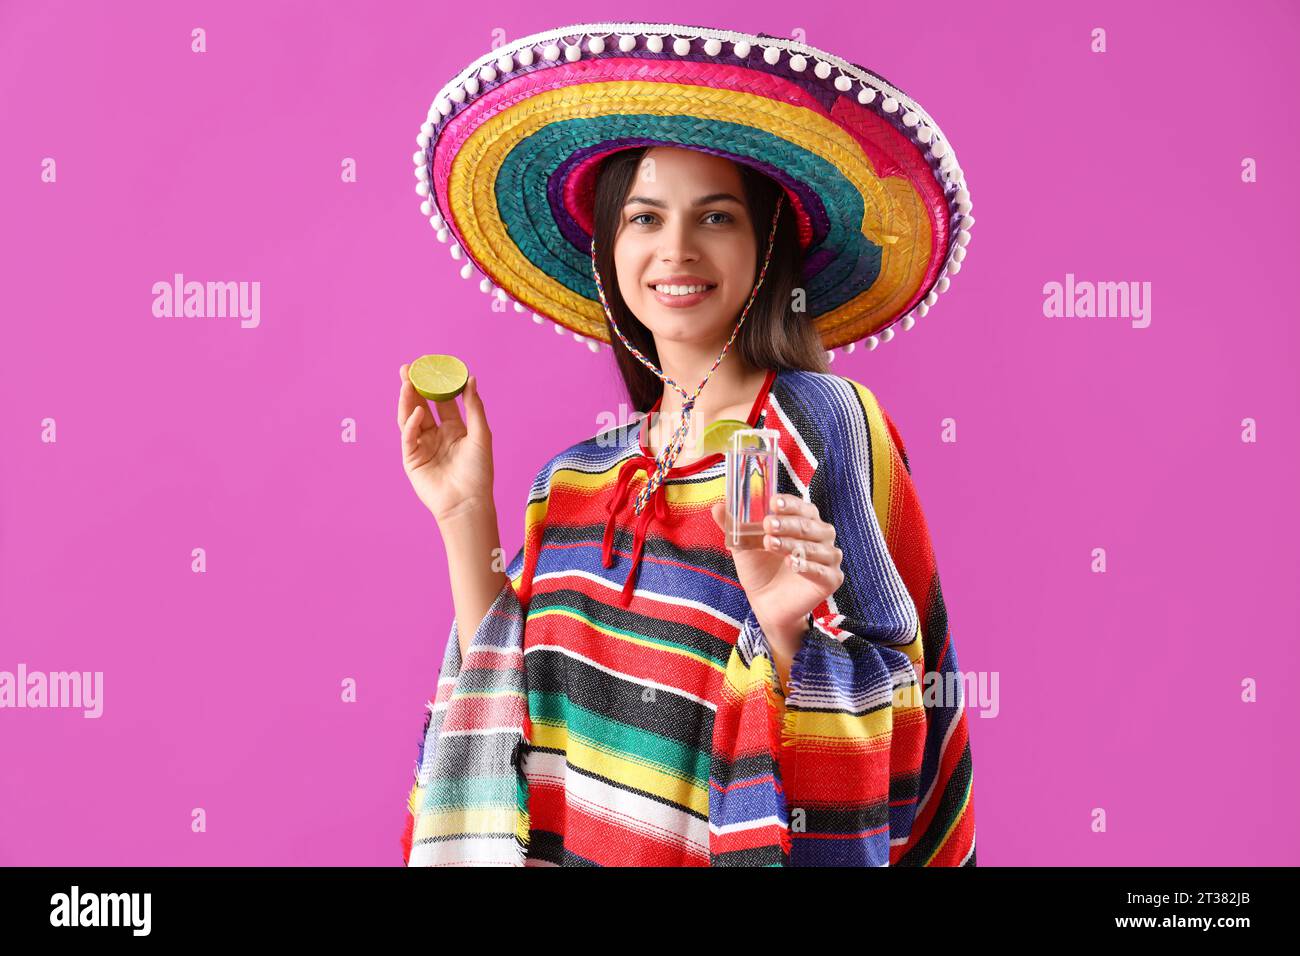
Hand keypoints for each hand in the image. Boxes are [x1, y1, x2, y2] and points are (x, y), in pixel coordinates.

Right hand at [397, 364, 495, 524]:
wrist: (467, 502)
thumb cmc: (479, 472)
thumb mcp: (481, 434)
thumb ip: (475, 407)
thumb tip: (472, 378)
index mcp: (454, 429)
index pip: (443, 401)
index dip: (437, 384)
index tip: (432, 366)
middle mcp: (436, 436)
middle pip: (422, 406)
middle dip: (414, 387)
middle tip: (408, 368)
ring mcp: (422, 446)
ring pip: (411, 418)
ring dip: (407, 400)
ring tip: (406, 382)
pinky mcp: (411, 459)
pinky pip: (409, 437)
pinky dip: (412, 424)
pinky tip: (418, 413)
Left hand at [710, 493, 843, 657]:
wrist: (765, 604)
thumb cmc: (759, 569)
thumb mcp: (743, 545)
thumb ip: (733, 525)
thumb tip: (717, 506)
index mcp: (805, 522)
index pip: (802, 507)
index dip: (789, 504)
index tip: (773, 502)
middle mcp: (821, 537)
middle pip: (809, 525)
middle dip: (788, 523)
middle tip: (768, 524)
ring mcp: (828, 558)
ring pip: (815, 547)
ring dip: (792, 544)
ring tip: (770, 543)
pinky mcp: (831, 579)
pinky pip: (823, 570)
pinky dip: (808, 566)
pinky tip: (791, 562)